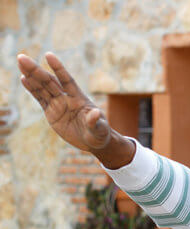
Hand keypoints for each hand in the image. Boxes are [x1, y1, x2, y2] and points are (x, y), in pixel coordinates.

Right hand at [17, 52, 133, 166]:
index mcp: (79, 98)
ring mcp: (58, 104)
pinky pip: (40, 99)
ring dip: (31, 76)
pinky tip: (24, 78)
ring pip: (42, 88)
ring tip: (20, 63)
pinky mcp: (51, 112)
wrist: (93, 141)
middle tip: (21, 57)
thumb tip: (96, 113)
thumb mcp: (99, 129)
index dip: (58, 69)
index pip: (67, 81)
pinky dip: (32, 89)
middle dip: (36, 70)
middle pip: (49, 81)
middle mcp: (67, 98)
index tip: (48, 55)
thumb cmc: (100, 133)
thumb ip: (95, 121)